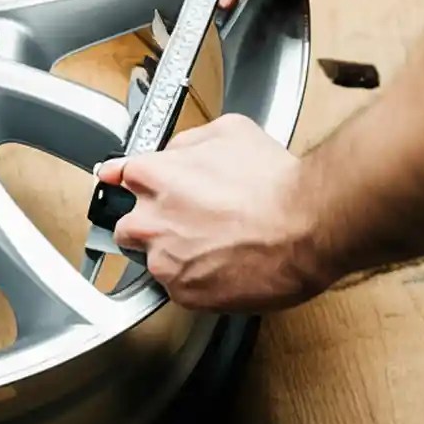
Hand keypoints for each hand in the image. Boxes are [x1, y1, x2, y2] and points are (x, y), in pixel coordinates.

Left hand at [96, 115, 335, 311]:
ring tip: (212, 249)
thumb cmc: (275, 182)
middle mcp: (150, 218)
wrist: (305, 227)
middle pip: (127, 225)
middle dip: (150, 225)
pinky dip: (197, 282)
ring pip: (153, 260)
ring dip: (174, 255)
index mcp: (154, 175)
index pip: (117, 176)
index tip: (125, 186)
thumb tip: (175, 151)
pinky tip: (224, 267)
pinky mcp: (182, 293)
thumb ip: (189, 142)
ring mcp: (163, 259)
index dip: (127, 182)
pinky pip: (179, 288)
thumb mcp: (230, 131)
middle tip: (184, 224)